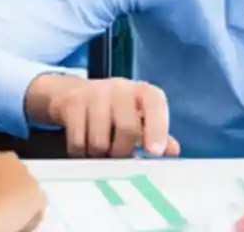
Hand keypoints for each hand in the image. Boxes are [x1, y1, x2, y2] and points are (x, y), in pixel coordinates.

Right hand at [29, 75, 180, 156]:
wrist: (70, 93)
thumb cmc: (113, 111)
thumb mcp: (136, 118)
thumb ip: (155, 134)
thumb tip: (173, 150)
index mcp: (142, 92)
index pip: (155, 104)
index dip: (157, 128)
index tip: (154, 151)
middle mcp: (120, 87)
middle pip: (127, 128)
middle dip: (122, 151)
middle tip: (117, 155)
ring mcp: (94, 92)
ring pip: (100, 141)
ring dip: (99, 155)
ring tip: (99, 150)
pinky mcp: (72, 102)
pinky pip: (78, 141)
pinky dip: (80, 153)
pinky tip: (83, 147)